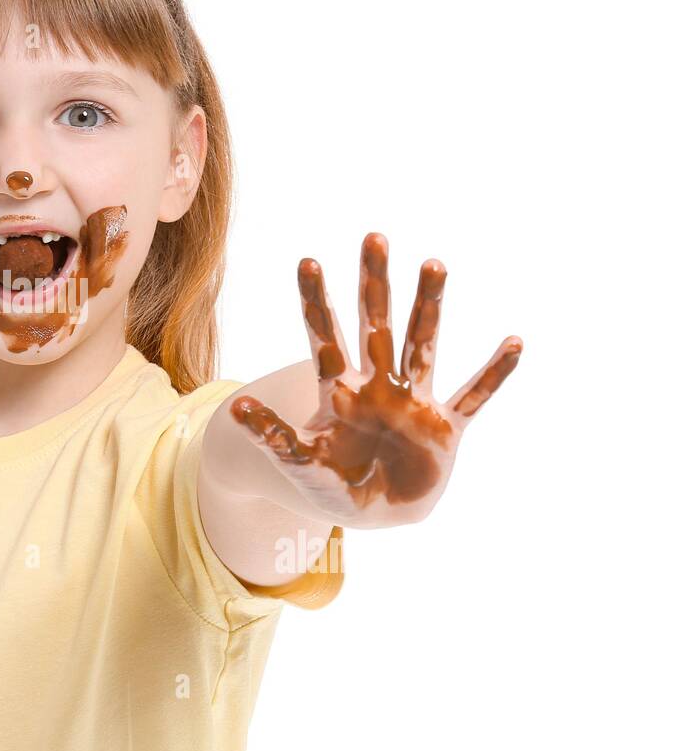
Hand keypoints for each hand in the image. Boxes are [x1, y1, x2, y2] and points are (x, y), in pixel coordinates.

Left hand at [231, 233, 521, 526]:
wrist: (373, 514)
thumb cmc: (333, 487)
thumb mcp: (302, 465)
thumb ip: (274, 438)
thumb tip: (237, 408)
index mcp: (339, 391)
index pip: (324, 337)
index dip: (316, 302)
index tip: (307, 261)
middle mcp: (377, 386)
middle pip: (375, 325)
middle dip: (374, 284)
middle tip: (373, 237)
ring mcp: (414, 403)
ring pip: (422, 345)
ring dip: (428, 307)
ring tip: (433, 264)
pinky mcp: (445, 430)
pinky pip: (473, 397)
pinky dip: (494, 374)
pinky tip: (514, 343)